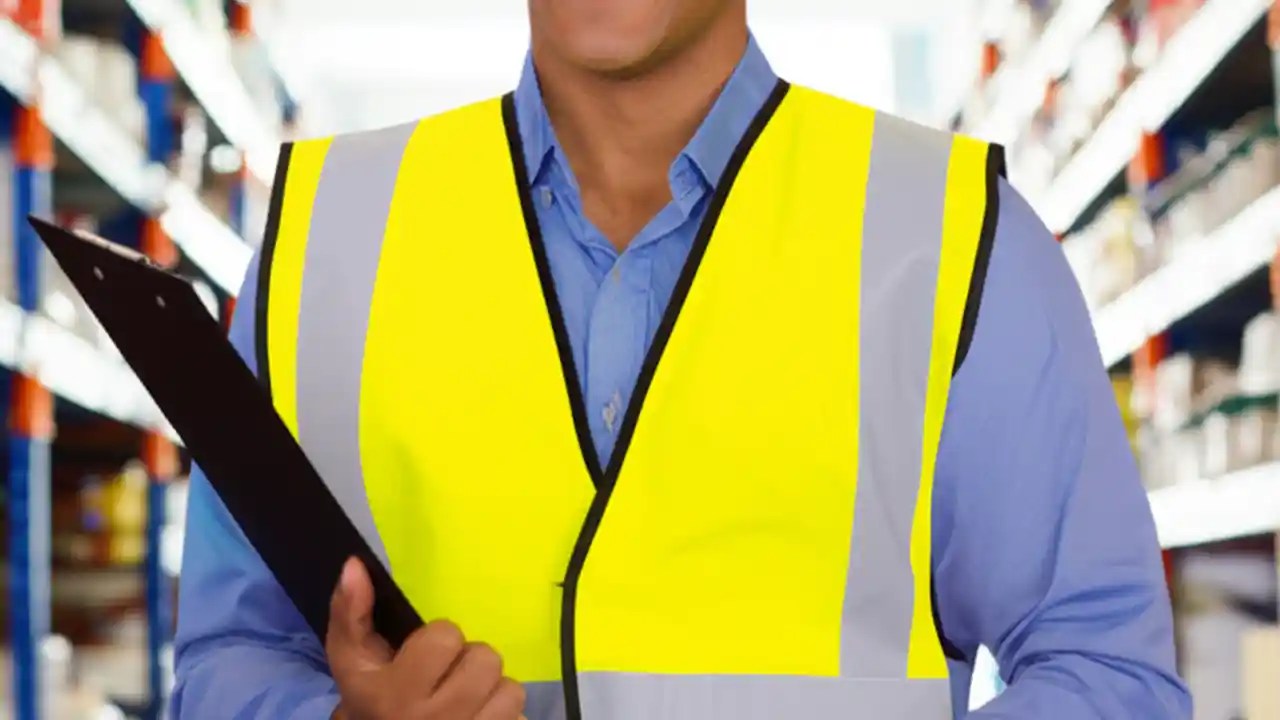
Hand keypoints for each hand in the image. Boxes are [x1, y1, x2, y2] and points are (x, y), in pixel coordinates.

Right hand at [326, 558, 526, 719]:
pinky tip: (479, 716)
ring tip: (467, 696)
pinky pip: (520, 715)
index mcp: (395, 694)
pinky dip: (504, 713)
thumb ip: (350, 611)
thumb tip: (355, 565)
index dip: (440, 639)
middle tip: (449, 675)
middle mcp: (434, 719)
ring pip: (510, 689)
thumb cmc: (370, 698)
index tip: (424, 654)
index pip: (446, 637)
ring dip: (492, 689)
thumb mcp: (351, 660)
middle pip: (486, 660)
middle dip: (470, 663)